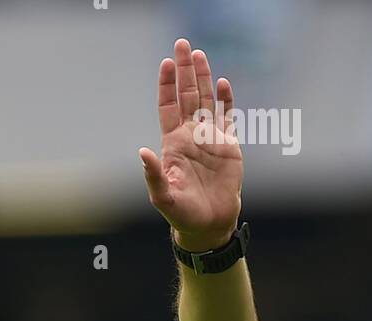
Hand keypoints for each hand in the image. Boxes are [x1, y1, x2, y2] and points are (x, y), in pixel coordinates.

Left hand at [139, 37, 242, 252]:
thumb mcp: (164, 197)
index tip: (166, 63)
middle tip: (182, 44)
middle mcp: (191, 135)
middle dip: (184, 71)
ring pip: (207, 100)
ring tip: (199, 55)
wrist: (209, 225)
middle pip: (187, 95)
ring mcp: (210, 138)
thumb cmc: (182, 214)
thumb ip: (154, 175)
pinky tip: (222, 83)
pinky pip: (228, 116)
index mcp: (173, 144)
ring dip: (203, 78)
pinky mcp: (229, 145)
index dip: (166, 85)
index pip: (168, 106)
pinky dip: (226, 100)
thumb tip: (142, 153)